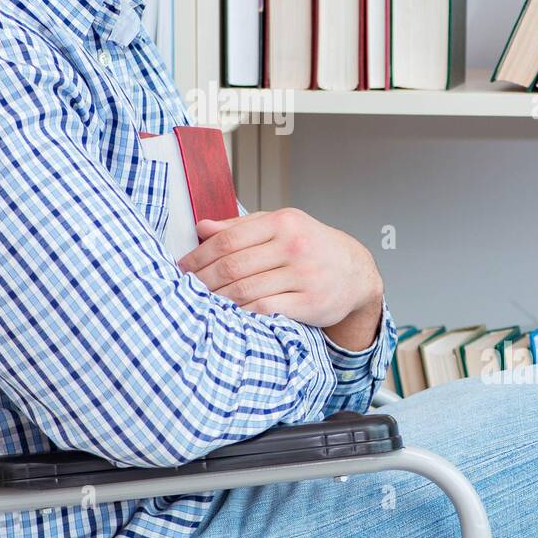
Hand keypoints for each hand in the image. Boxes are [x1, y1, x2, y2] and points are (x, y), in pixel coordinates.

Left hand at [179, 208, 383, 350]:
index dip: (199, 255)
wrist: (355, 271)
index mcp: (283, 222)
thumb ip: (240, 226)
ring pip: (245, 289)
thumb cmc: (311, 246)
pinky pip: (264, 309)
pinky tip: (227, 315)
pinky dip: (240, 314)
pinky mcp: (310, 303)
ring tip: (200, 303)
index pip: (229, 238)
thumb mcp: (280, 226)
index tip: (183, 267)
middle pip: (233, 265)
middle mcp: (294, 246)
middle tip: (185, 289)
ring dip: (217, 299)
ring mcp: (304, 275)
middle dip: (203, 279)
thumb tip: (202, 227)